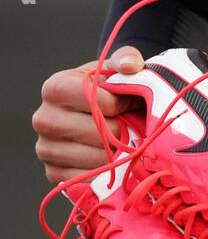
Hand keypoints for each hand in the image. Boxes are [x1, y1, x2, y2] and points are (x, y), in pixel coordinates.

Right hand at [33, 48, 145, 184]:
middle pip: (100, 133)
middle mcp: (44, 119)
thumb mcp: (115, 69)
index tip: (130, 101)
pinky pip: (91, 179)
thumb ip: (126, 59)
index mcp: (55, 88)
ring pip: (99, 159)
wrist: (96, 115)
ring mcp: (46, 149)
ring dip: (120, 153)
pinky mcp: (54, 174)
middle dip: (124, 130)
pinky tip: (114, 159)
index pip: (97, 101)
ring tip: (124, 140)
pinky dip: (109, 173)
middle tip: (133, 125)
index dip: (121, 103)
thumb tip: (131, 65)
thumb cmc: (107, 90)